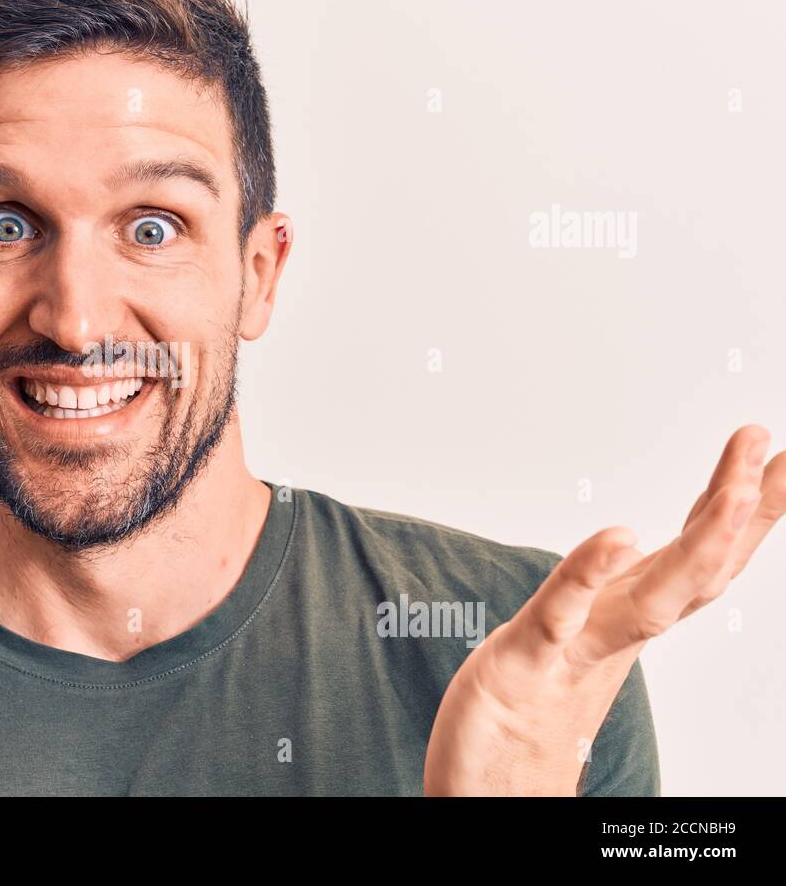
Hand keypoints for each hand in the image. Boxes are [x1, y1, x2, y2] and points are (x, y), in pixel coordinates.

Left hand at [424, 424, 784, 794]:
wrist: (484, 793)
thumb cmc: (527, 714)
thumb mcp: (576, 637)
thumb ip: (607, 598)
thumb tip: (637, 551)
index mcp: (627, 619)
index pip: (694, 558)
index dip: (739, 512)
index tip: (776, 455)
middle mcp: (615, 632)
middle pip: (691, 569)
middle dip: (738, 510)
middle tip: (774, 447)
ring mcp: (575, 650)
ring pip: (652, 596)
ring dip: (698, 544)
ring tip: (736, 487)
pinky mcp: (522, 663)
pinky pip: (559, 612)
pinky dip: (587, 573)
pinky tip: (619, 535)